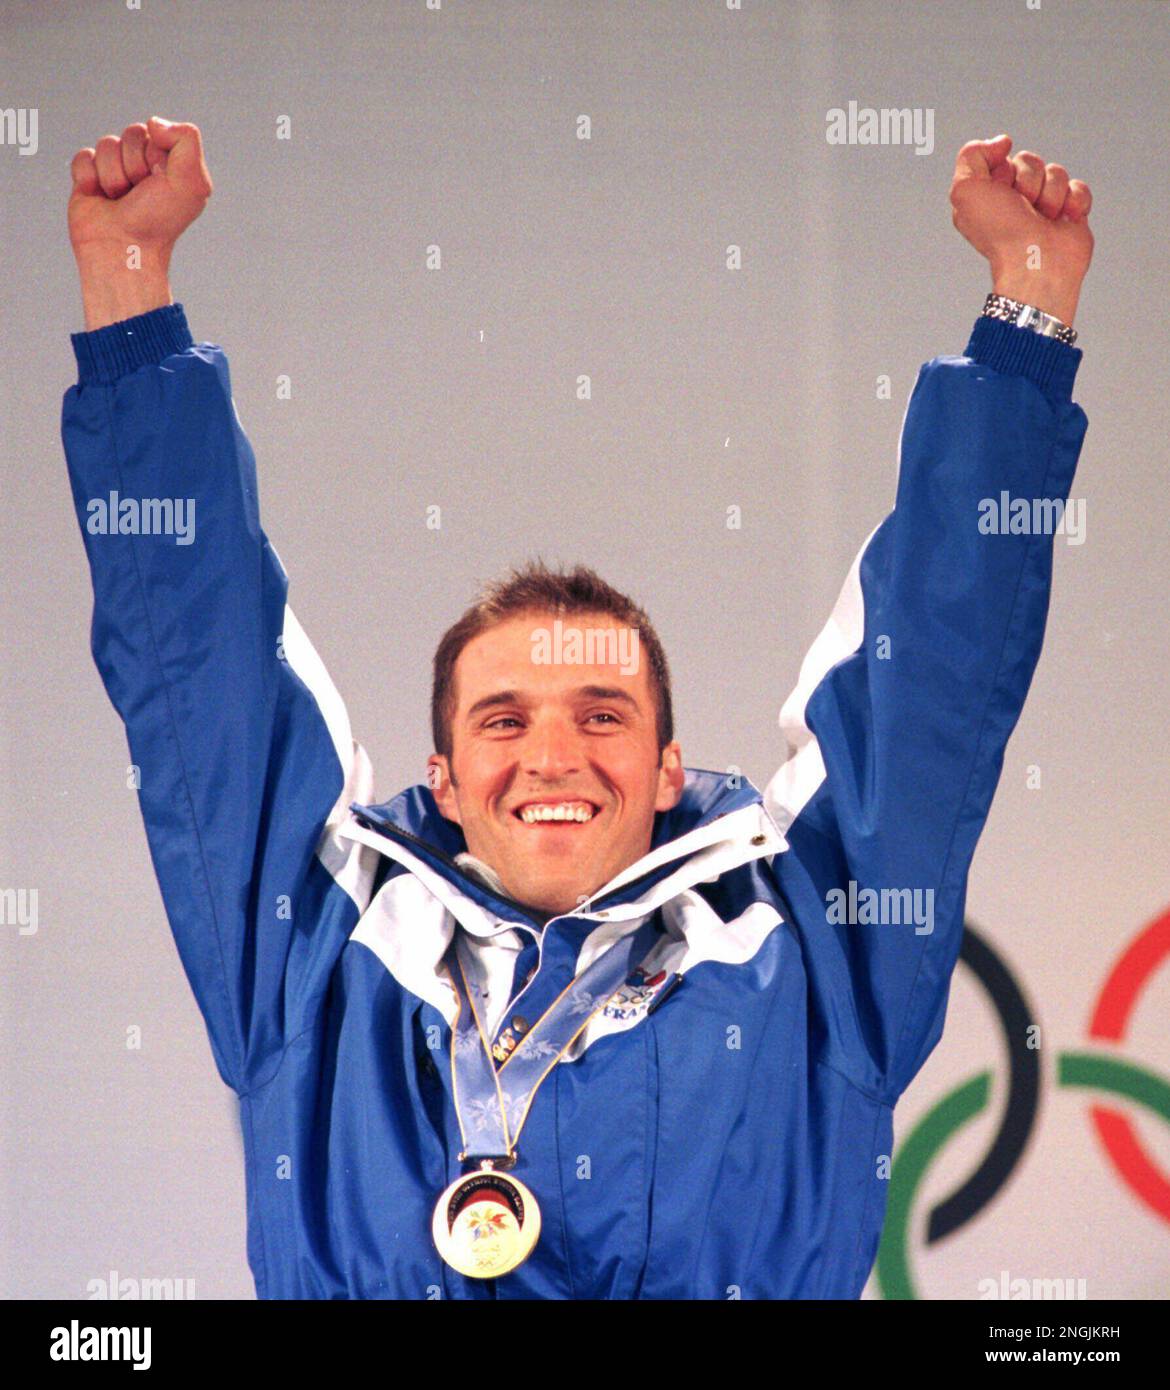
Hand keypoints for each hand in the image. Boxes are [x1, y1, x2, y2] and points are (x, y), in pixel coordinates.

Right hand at [68, 117, 212, 259]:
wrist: (123, 250)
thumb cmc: (158, 222)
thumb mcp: (191, 182)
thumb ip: (187, 140)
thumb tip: (154, 122)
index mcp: (172, 165)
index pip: (157, 131)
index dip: (156, 154)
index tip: (160, 182)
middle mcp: (145, 167)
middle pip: (131, 134)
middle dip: (134, 164)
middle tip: (139, 193)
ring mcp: (116, 171)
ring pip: (107, 144)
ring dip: (113, 175)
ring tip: (120, 200)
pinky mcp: (90, 179)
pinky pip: (83, 157)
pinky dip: (89, 178)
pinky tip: (99, 199)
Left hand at [950, 134, 1092, 326]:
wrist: (1037, 263)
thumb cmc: (1000, 232)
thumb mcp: (965, 190)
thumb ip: (971, 155)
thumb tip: (1000, 142)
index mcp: (986, 194)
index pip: (1001, 157)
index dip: (1003, 170)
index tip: (1000, 191)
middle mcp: (1012, 199)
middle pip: (1030, 160)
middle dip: (1029, 181)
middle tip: (1023, 207)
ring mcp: (1042, 205)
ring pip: (1055, 171)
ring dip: (1050, 194)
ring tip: (1042, 220)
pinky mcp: (1068, 212)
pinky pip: (1078, 186)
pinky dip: (1073, 201)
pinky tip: (1063, 220)